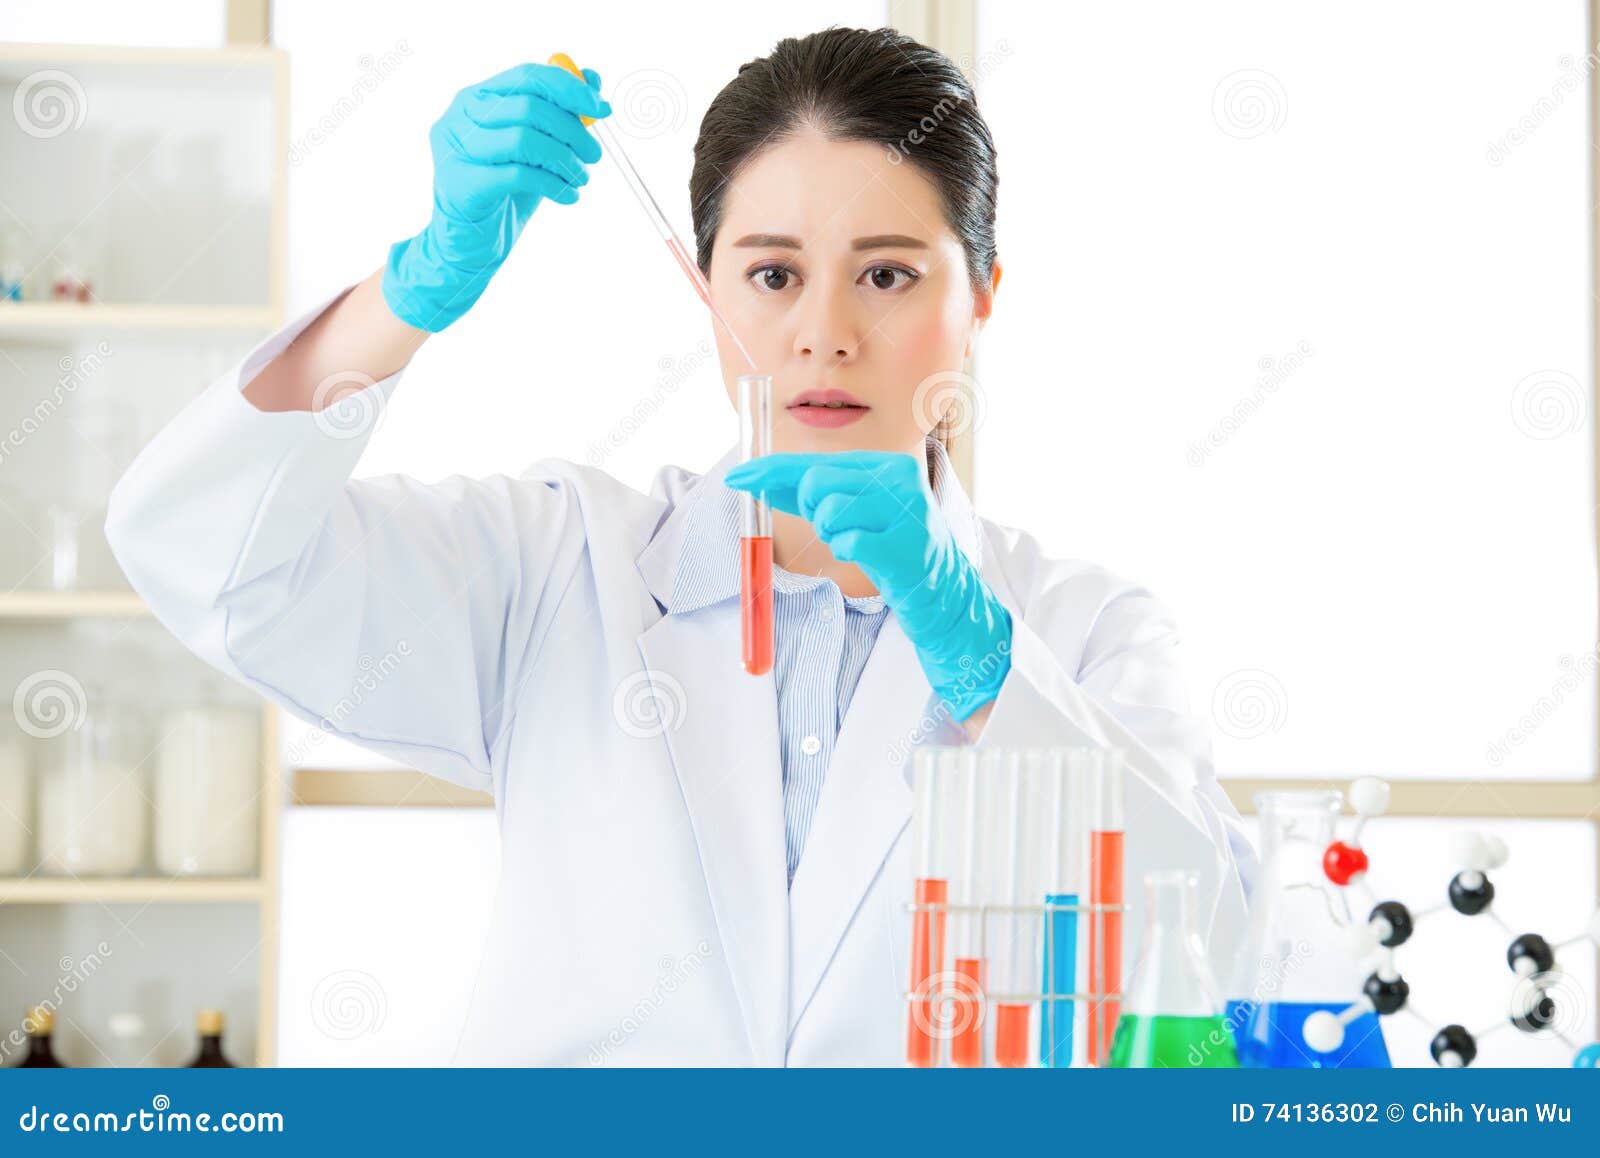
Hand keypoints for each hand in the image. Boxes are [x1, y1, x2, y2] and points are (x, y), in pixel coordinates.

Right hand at [382, 62, 609, 331]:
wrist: (472, 241)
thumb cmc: (504, 189)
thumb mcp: (535, 147)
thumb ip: (560, 112)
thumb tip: (594, 78)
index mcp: (477, 97)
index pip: (528, 76)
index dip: (570, 89)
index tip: (602, 110)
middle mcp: (460, 116)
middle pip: (528, 106)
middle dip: (572, 130)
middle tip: (594, 155)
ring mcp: (455, 149)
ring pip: (523, 139)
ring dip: (564, 159)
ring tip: (581, 178)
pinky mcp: (461, 184)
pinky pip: (517, 175)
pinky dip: (552, 185)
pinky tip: (569, 197)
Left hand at [724, 450, 1011, 719]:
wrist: (943, 592)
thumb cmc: (892, 547)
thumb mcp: (857, 511)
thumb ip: (812, 494)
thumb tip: (757, 481)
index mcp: (887, 464)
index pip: (817, 461)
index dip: (773, 470)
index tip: (738, 477)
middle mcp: (900, 478)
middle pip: (817, 483)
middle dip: (812, 510)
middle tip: (837, 527)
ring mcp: (906, 510)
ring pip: (829, 513)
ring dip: (833, 535)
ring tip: (860, 542)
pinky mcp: (904, 545)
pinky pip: (847, 544)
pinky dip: (848, 553)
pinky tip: (871, 555)